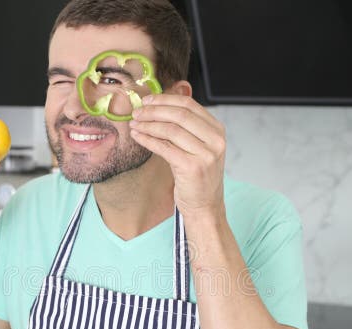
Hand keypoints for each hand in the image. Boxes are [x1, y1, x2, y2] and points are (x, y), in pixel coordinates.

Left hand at [129, 94, 225, 218]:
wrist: (205, 206)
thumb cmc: (197, 176)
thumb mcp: (198, 147)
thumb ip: (186, 128)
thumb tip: (156, 107)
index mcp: (217, 130)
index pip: (189, 105)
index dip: (165, 99)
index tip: (147, 100)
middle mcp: (215, 140)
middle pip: (179, 115)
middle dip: (154, 111)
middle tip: (137, 112)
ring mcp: (206, 154)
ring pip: (170, 130)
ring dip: (148, 125)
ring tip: (134, 124)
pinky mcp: (192, 167)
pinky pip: (164, 147)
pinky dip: (148, 140)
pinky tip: (137, 137)